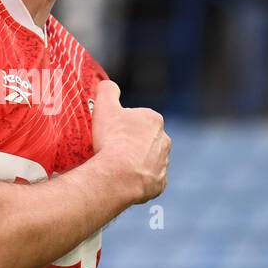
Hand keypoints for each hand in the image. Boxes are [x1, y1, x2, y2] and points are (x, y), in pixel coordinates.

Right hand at [90, 79, 169, 204]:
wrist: (119, 176)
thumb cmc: (112, 140)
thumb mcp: (104, 106)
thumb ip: (107, 90)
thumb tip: (108, 85)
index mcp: (154, 119)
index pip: (136, 118)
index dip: (120, 124)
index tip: (109, 132)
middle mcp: (164, 140)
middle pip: (144, 139)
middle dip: (130, 143)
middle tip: (110, 149)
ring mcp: (163, 163)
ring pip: (148, 159)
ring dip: (135, 161)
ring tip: (116, 167)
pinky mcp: (160, 183)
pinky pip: (148, 180)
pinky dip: (138, 180)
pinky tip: (124, 180)